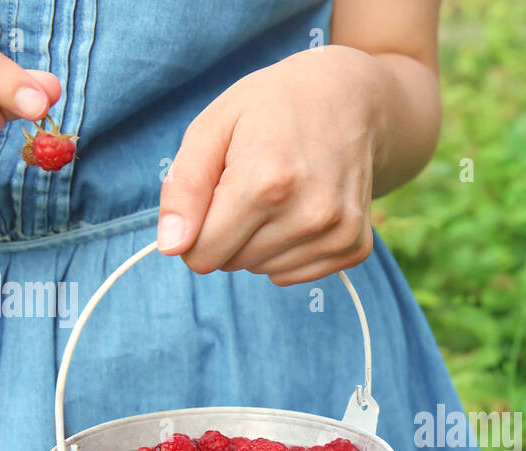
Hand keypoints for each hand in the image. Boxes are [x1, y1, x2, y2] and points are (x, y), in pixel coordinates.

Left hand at [157, 45, 386, 285]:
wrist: (349, 99)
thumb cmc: (272, 108)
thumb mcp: (213, 127)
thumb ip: (184, 188)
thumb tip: (171, 246)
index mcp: (265, 181)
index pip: (203, 253)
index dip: (194, 231)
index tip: (209, 200)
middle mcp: (308, 213)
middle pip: (232, 264)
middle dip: (228, 233)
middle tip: (249, 186)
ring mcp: (337, 233)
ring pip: (262, 271)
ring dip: (257, 242)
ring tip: (278, 195)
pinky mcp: (354, 246)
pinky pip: (293, 275)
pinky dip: (286, 251)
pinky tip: (299, 211)